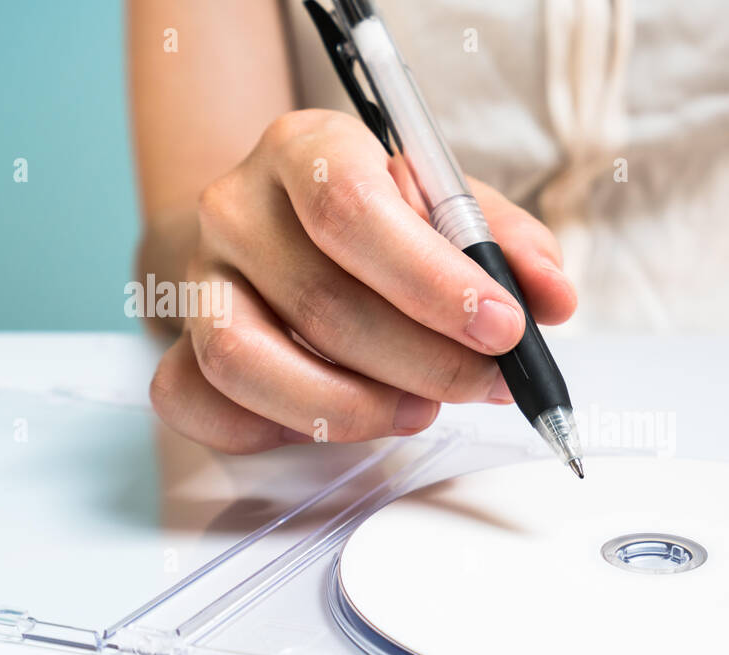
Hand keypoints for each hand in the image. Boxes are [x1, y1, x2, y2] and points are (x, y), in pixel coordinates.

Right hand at [149, 109, 574, 451]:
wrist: (276, 223)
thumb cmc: (376, 220)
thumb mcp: (449, 206)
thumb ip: (507, 243)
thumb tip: (553, 296)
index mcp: (306, 149)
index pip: (353, 211)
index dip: (434, 282)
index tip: (504, 329)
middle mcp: (235, 208)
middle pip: (320, 301)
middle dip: (425, 362)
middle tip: (487, 384)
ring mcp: (196, 282)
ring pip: (248, 363)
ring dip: (350, 408)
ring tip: (419, 410)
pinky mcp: (175, 349)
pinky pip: (198, 406)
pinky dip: (274, 431)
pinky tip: (340, 420)